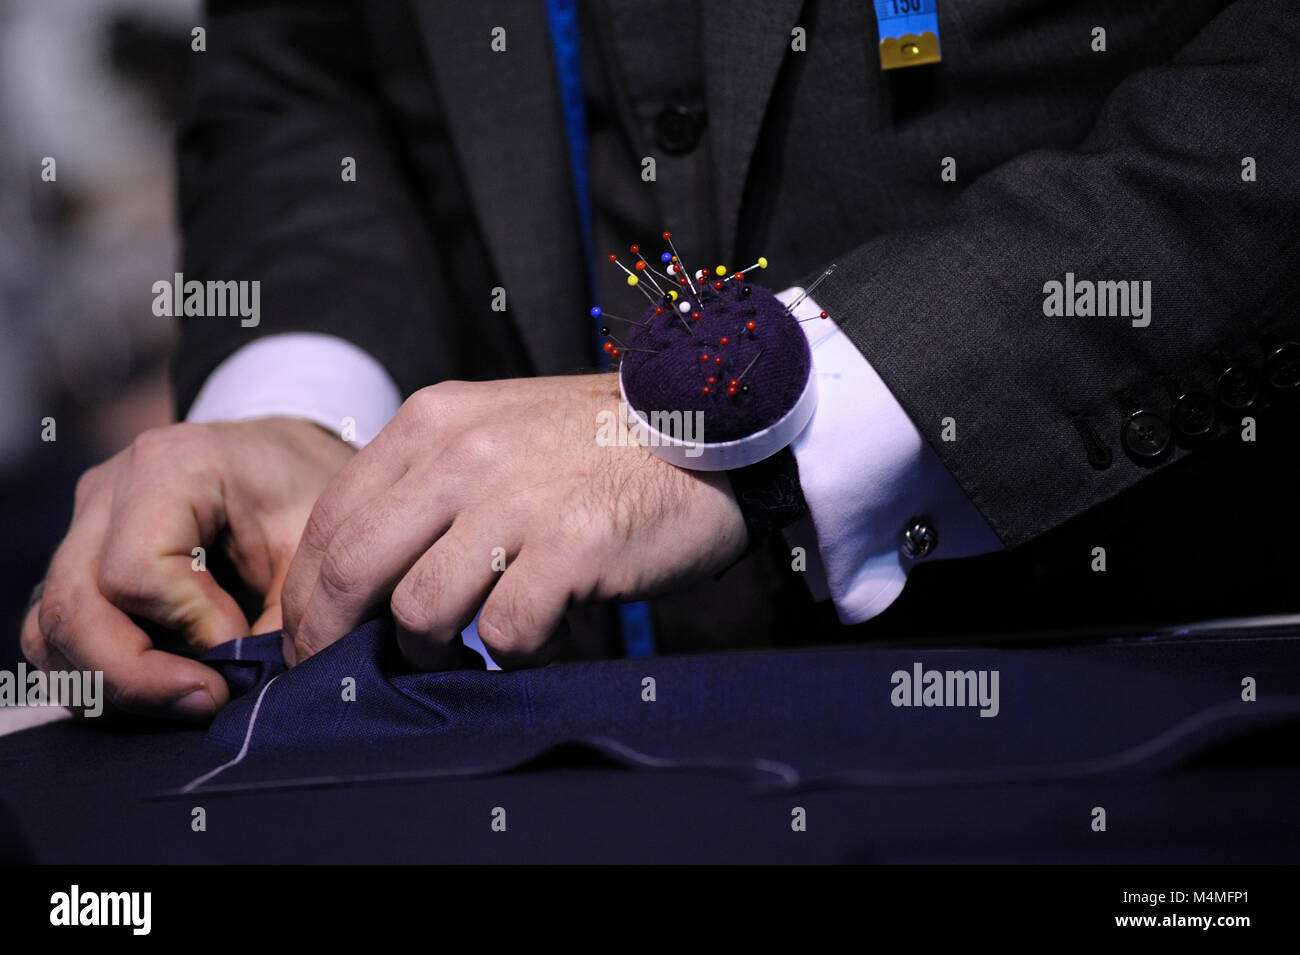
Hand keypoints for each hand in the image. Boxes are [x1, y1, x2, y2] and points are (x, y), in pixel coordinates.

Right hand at [20, 418, 354, 718]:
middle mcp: (108, 491)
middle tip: (210, 700)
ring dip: (111, 682)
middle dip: (136, 676)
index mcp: (171, 468)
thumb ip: (281, 619)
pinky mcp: (81, 558)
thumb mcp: (316, 548)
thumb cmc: (308, 493)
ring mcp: (84, 524)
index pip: (136, 571)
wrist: (292, 460)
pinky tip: (162, 682)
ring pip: (50, 627)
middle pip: (74, 605)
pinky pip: (57, 630)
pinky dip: (98, 670)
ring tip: (189, 696)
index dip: (191, 627)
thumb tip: (243, 688)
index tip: (246, 642)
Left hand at [281, 374, 746, 668]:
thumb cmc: (595, 447)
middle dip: (334, 641)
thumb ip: (427, 487)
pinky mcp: (571, 546)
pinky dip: (513, 658)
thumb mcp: (496, 433)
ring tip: (465, 655)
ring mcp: (518, 498)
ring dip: (431, 654)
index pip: (331, 519)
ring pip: (419, 612)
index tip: (314, 640)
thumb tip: (363, 579)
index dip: (308, 594)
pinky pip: (504, 634)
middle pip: (352, 569)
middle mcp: (465, 453)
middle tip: (346, 680)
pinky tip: (540, 641)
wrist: (706, 425)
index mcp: (434, 422)